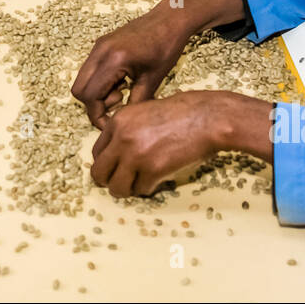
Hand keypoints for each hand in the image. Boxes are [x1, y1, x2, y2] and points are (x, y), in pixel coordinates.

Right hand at [71, 0, 197, 124]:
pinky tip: (121, 80)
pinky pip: (90, 69)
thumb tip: (123, 121)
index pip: (90, 95)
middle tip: (117, 104)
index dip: (97, 115)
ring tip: (123, 90)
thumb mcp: (153, 79)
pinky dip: (100, 81)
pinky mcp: (101, 44)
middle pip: (79, 89)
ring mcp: (99, 46)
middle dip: (94, 104)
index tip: (110, 123)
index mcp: (113, 59)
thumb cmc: (167, 47)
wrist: (170, 19)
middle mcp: (100, 51)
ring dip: (97, 92)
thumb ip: (136, 103)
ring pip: (82, 79)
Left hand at [90, 92, 257, 196]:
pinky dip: (150, 188)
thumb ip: (126, 132)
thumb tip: (115, 159)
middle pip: (99, 174)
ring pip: (116, 188)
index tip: (118, 169)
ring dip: (129, 189)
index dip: (108, 164)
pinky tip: (160, 177)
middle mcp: (121, 138)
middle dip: (111, 181)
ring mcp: (135, 155)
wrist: (208, 117)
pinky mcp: (153, 170)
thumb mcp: (144, 113)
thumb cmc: (182, 114)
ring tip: (143, 182)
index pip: (96, 153)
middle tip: (125, 182)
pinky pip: (141, 190)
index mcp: (117, 121)